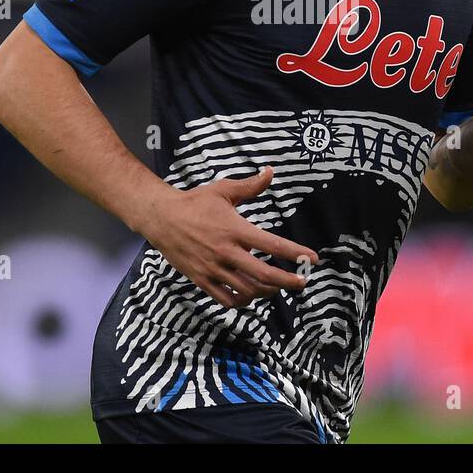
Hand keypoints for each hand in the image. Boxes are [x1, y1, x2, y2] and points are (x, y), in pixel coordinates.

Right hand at [138, 166, 318, 308]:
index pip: (271, 244)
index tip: (312, 258)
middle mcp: (225, 252)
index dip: (294, 253)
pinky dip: (243, 301)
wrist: (161, 218)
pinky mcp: (202, 280)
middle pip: (263, 275)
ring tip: (278, 287)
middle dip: (287, 281)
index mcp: (234, 229)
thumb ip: (250, 185)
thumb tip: (270, 171)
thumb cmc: (195, 203)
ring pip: (247, 291)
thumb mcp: (223, 190)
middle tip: (302, 282)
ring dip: (267, 292)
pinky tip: (252, 295)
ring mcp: (213, 269)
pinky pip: (226, 299)